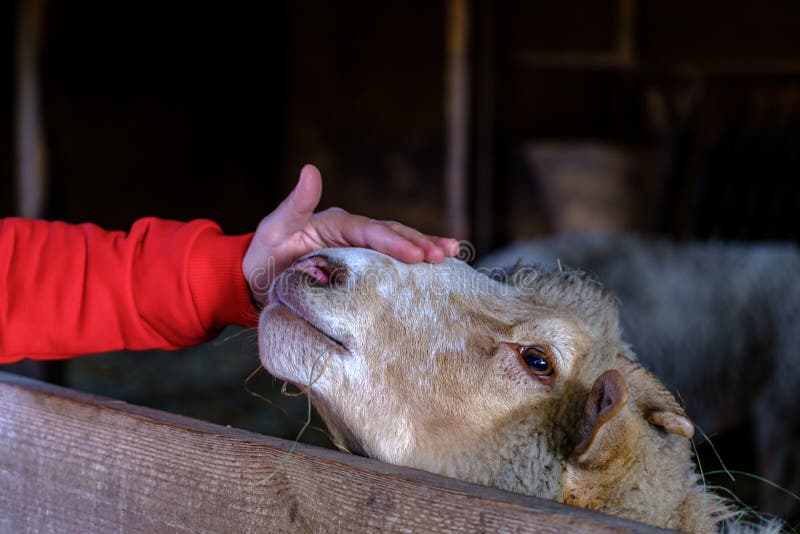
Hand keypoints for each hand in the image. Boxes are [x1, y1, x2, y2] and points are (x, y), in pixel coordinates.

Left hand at [243, 164, 459, 302]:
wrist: (258, 282)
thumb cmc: (264, 257)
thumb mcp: (273, 230)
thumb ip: (295, 204)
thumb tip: (311, 169)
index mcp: (336, 223)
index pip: (370, 230)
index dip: (394, 242)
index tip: (416, 256)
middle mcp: (353, 232)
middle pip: (392, 234)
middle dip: (419, 243)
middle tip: (443, 255)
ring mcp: (359, 248)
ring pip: (398, 246)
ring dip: (425, 249)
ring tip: (452, 254)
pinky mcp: (362, 266)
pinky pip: (392, 264)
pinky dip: (415, 265)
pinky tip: (439, 269)